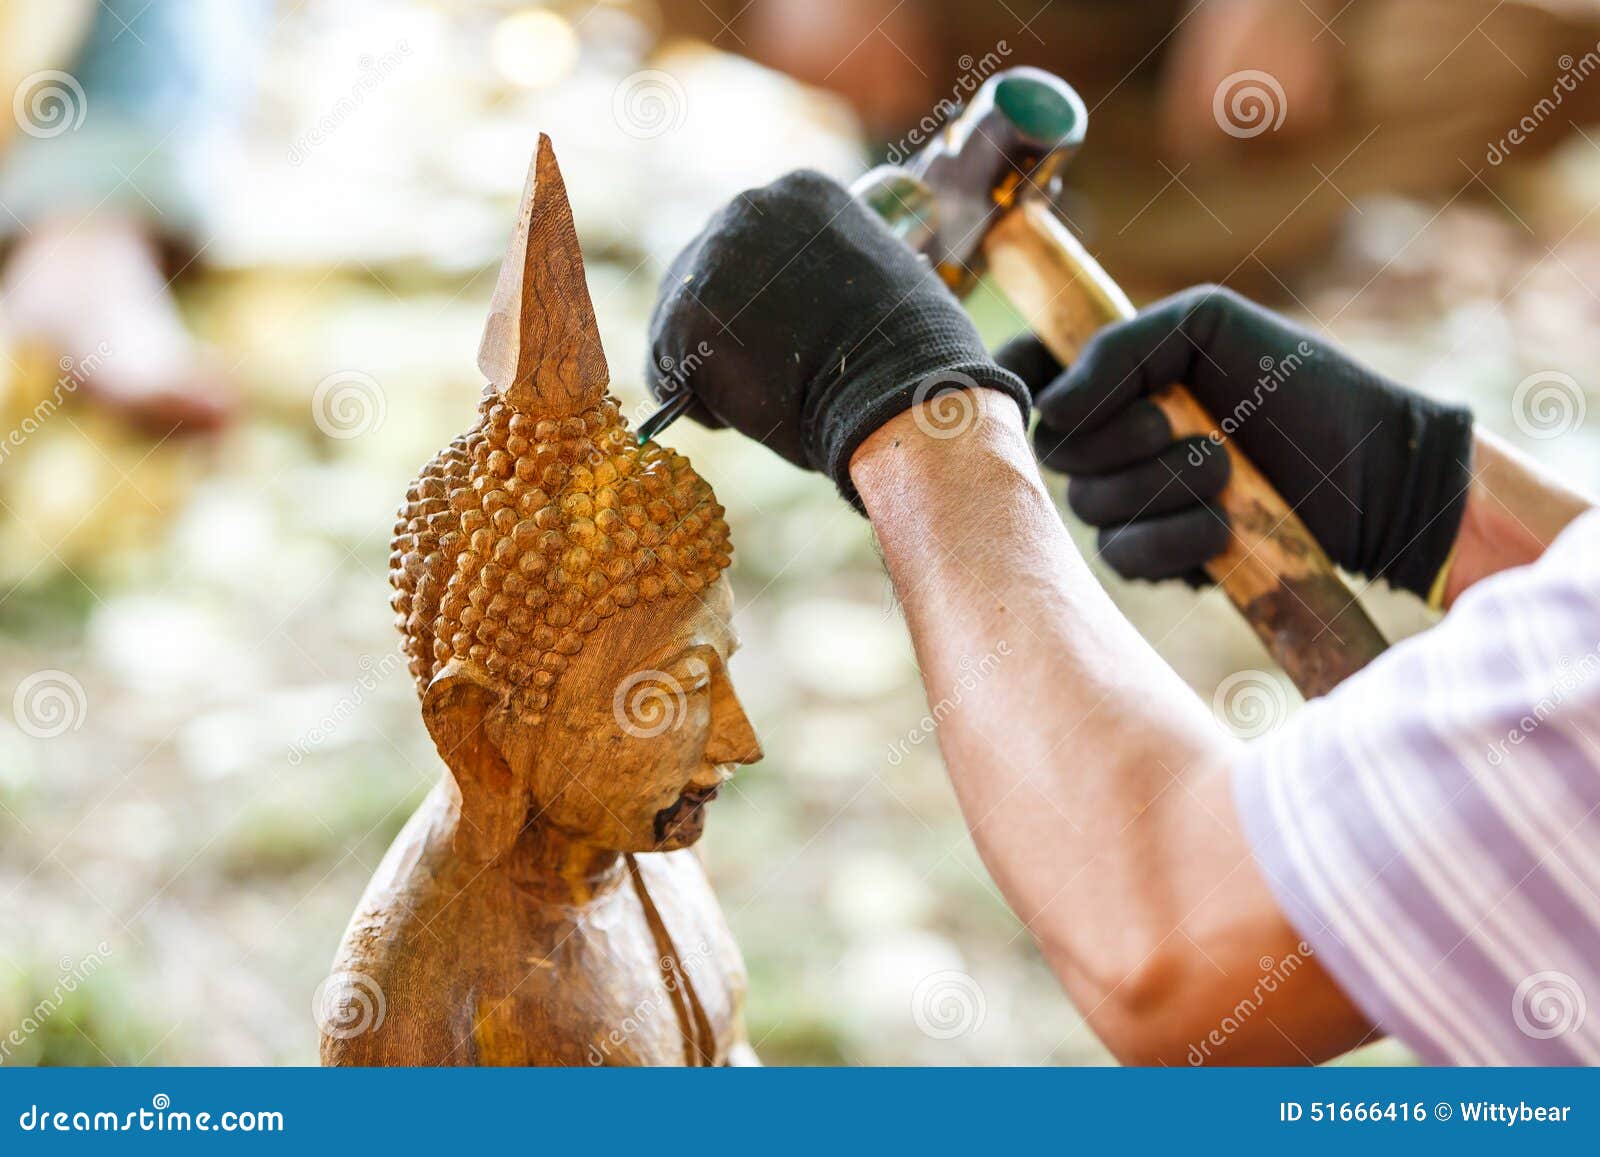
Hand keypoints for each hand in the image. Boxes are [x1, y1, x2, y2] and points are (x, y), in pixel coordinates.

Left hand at [646, 170, 1028, 507]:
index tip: (793, 342)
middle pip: (704, 278)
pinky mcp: (685, 314)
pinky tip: (742, 415)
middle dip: (727, 335)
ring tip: (766, 399)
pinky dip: (696, 403)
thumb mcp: (877, 285)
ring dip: (711, 371)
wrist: (896, 393)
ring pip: (679, 326)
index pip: (752, 249)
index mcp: (800, 193)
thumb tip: (803, 308)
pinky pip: (666, 371)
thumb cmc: (905, 358)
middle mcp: (748, 206)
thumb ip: (827, 278)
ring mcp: (711, 256)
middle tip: (769, 380)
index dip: (764, 306)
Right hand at [1006, 285, 1473, 597]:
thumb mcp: (1208, 326)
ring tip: (1225, 470)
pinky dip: (1175, 538)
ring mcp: (1137, 503)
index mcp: (1119, 379)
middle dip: (1118, 437)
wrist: (1377, 466)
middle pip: (1055, 452)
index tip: (1035, 381)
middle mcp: (1116, 442)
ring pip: (1091, 508)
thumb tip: (1049, 407)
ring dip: (1160, 485)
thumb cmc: (1301, 382)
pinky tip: (1224, 524)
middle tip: (1184, 424)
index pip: (1028, 376)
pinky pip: (1128, 558)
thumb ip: (1120, 347)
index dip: (1012, 379)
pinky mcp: (1165, 560)